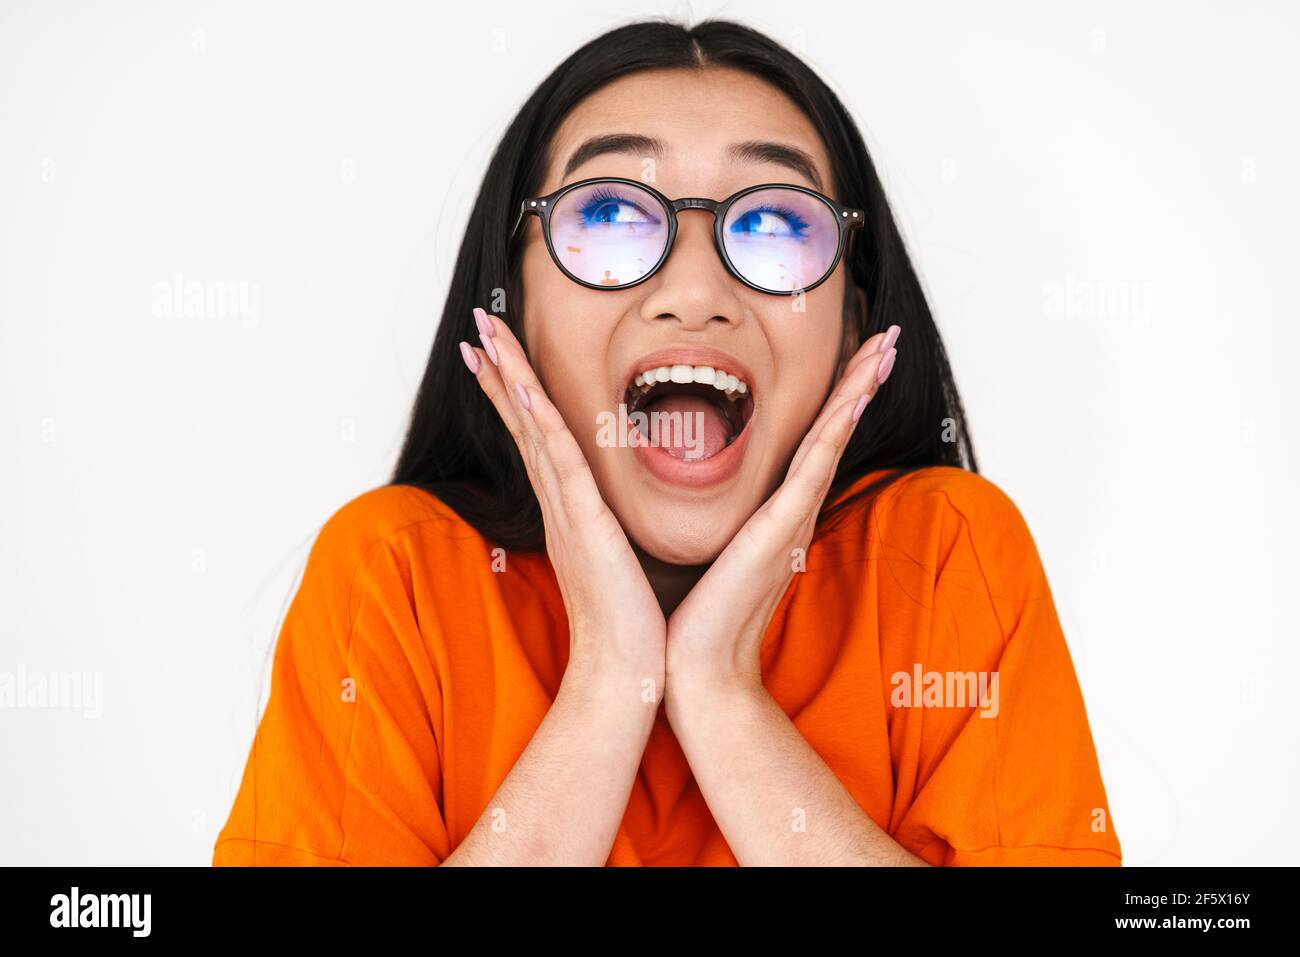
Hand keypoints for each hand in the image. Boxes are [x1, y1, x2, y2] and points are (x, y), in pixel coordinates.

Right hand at [461, 307, 665, 688]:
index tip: (498, 356)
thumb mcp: (617, 558)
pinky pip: (558, 461)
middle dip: (501, 372)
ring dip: (509, 381)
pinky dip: (538, 422)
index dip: (516, 394)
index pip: (537, 438)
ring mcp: (567, 511)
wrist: (623, 670)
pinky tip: (524, 387)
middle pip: (523, 423)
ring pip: (532, 431)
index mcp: (569, 510)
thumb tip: (610, 510)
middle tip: (479, 327)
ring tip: (486, 337)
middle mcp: (559, 504)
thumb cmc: (627, 621)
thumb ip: (608, 528)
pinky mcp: (584, 524)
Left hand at [663, 325, 901, 705]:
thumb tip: (726, 507)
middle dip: (861, 380)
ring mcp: (791, 520)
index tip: (856, 355)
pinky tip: (853, 397)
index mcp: (777, 512)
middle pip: (834, 431)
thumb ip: (730, 525)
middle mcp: (793, 511)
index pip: (814, 441)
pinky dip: (835, 431)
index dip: (838, 396)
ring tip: (884, 347)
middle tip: (889, 335)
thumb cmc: (701, 615)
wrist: (697, 668)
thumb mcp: (717, 553)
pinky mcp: (780, 532)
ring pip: (831, 440)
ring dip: (859, 390)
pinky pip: (813, 471)